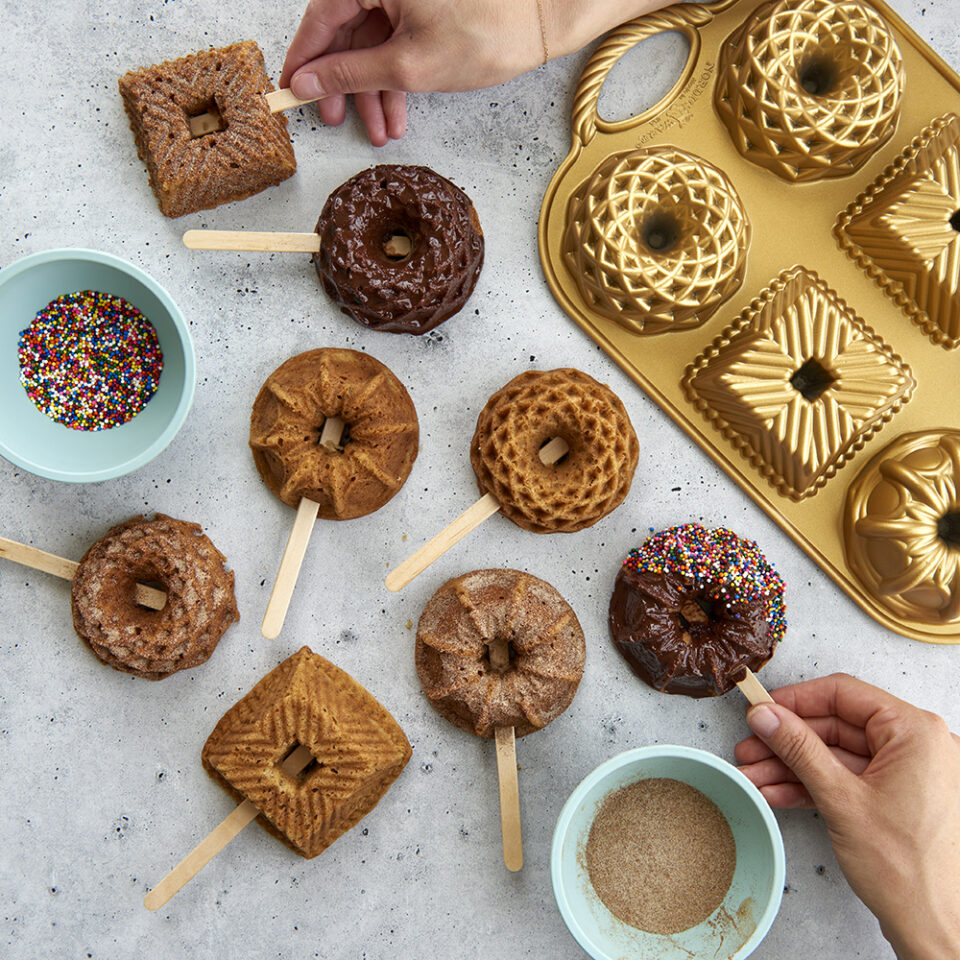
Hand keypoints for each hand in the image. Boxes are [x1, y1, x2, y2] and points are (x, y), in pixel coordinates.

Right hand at [280, 0, 670, 144]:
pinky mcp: (427, 5)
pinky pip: (397, 40)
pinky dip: (396, 77)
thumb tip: (308, 83)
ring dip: (374, 89)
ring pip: (373, 41)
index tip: (292, 93)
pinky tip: (399, 113)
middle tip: (336, 121)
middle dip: (345, 83)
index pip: (321, 16)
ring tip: (381, 130)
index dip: (305, 60)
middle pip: (346, 31)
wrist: (544, 20)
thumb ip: (350, 73)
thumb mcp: (408, 64)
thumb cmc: (487, 33)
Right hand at [735, 673, 959, 959]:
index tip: (761, 709)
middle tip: (749, 746)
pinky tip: (775, 792)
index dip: (795, 700)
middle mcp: (914, 745)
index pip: (843, 694)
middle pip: (835, 725)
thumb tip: (766, 715)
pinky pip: (844, 777)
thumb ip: (799, 749)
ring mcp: (904, 772)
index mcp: (914, 732)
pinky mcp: (893, 796)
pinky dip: (810, 785)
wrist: (932, 925)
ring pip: (834, 754)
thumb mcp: (840, 798)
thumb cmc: (908, 870)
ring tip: (753, 774)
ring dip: (790, 765)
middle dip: (786, 741)